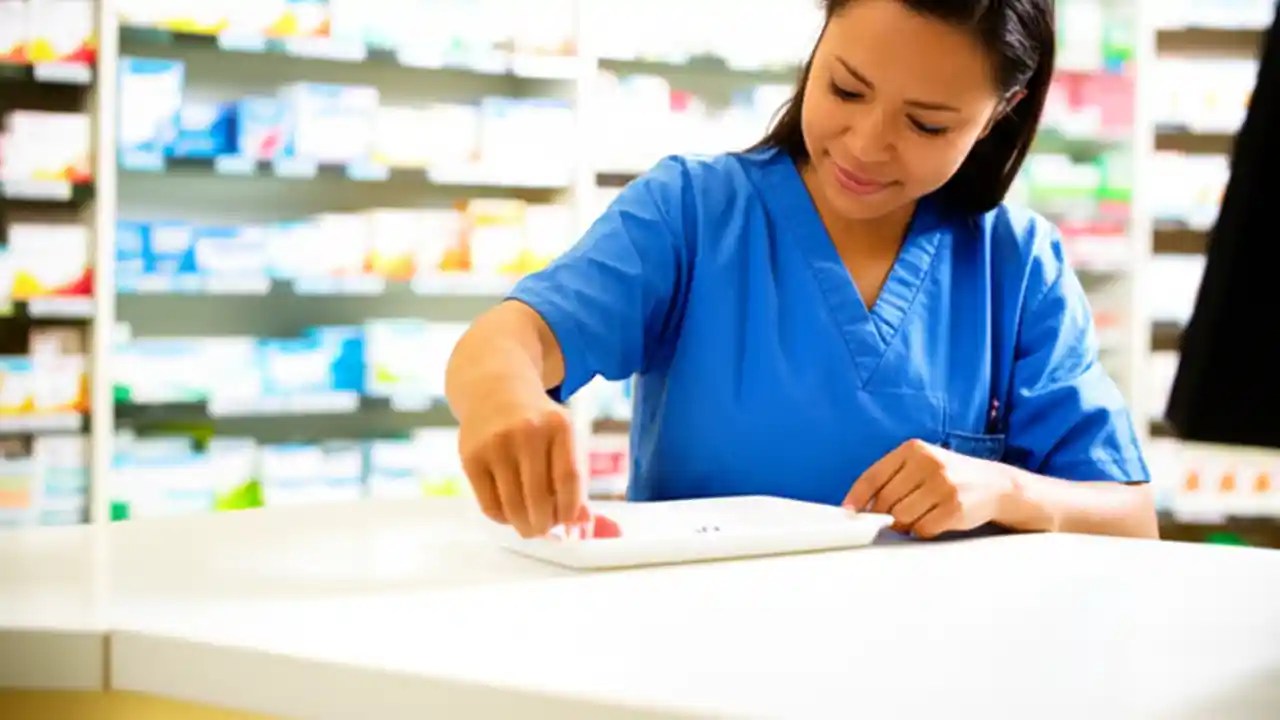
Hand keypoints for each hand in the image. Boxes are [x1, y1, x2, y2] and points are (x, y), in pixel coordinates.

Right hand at [457, 393, 584, 538]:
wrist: (494, 390)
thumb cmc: (536, 422)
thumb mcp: (562, 437)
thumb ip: (575, 479)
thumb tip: (583, 524)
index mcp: (558, 425)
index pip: (568, 478)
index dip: (570, 508)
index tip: (567, 522)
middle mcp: (527, 432)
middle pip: (539, 496)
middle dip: (544, 524)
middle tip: (544, 530)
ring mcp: (496, 444)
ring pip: (512, 505)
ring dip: (523, 525)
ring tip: (529, 527)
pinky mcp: (471, 457)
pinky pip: (489, 504)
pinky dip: (502, 517)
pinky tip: (509, 514)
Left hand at [843, 440, 1014, 538]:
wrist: (996, 485)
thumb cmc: (950, 477)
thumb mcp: (922, 465)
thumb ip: (893, 479)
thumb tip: (859, 507)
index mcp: (913, 449)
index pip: (874, 476)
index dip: (857, 497)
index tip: (848, 512)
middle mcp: (928, 463)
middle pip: (885, 501)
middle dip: (886, 514)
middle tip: (898, 516)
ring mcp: (942, 485)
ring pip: (901, 517)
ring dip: (906, 524)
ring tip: (921, 515)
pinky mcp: (954, 507)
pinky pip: (922, 529)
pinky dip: (923, 530)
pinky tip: (936, 520)